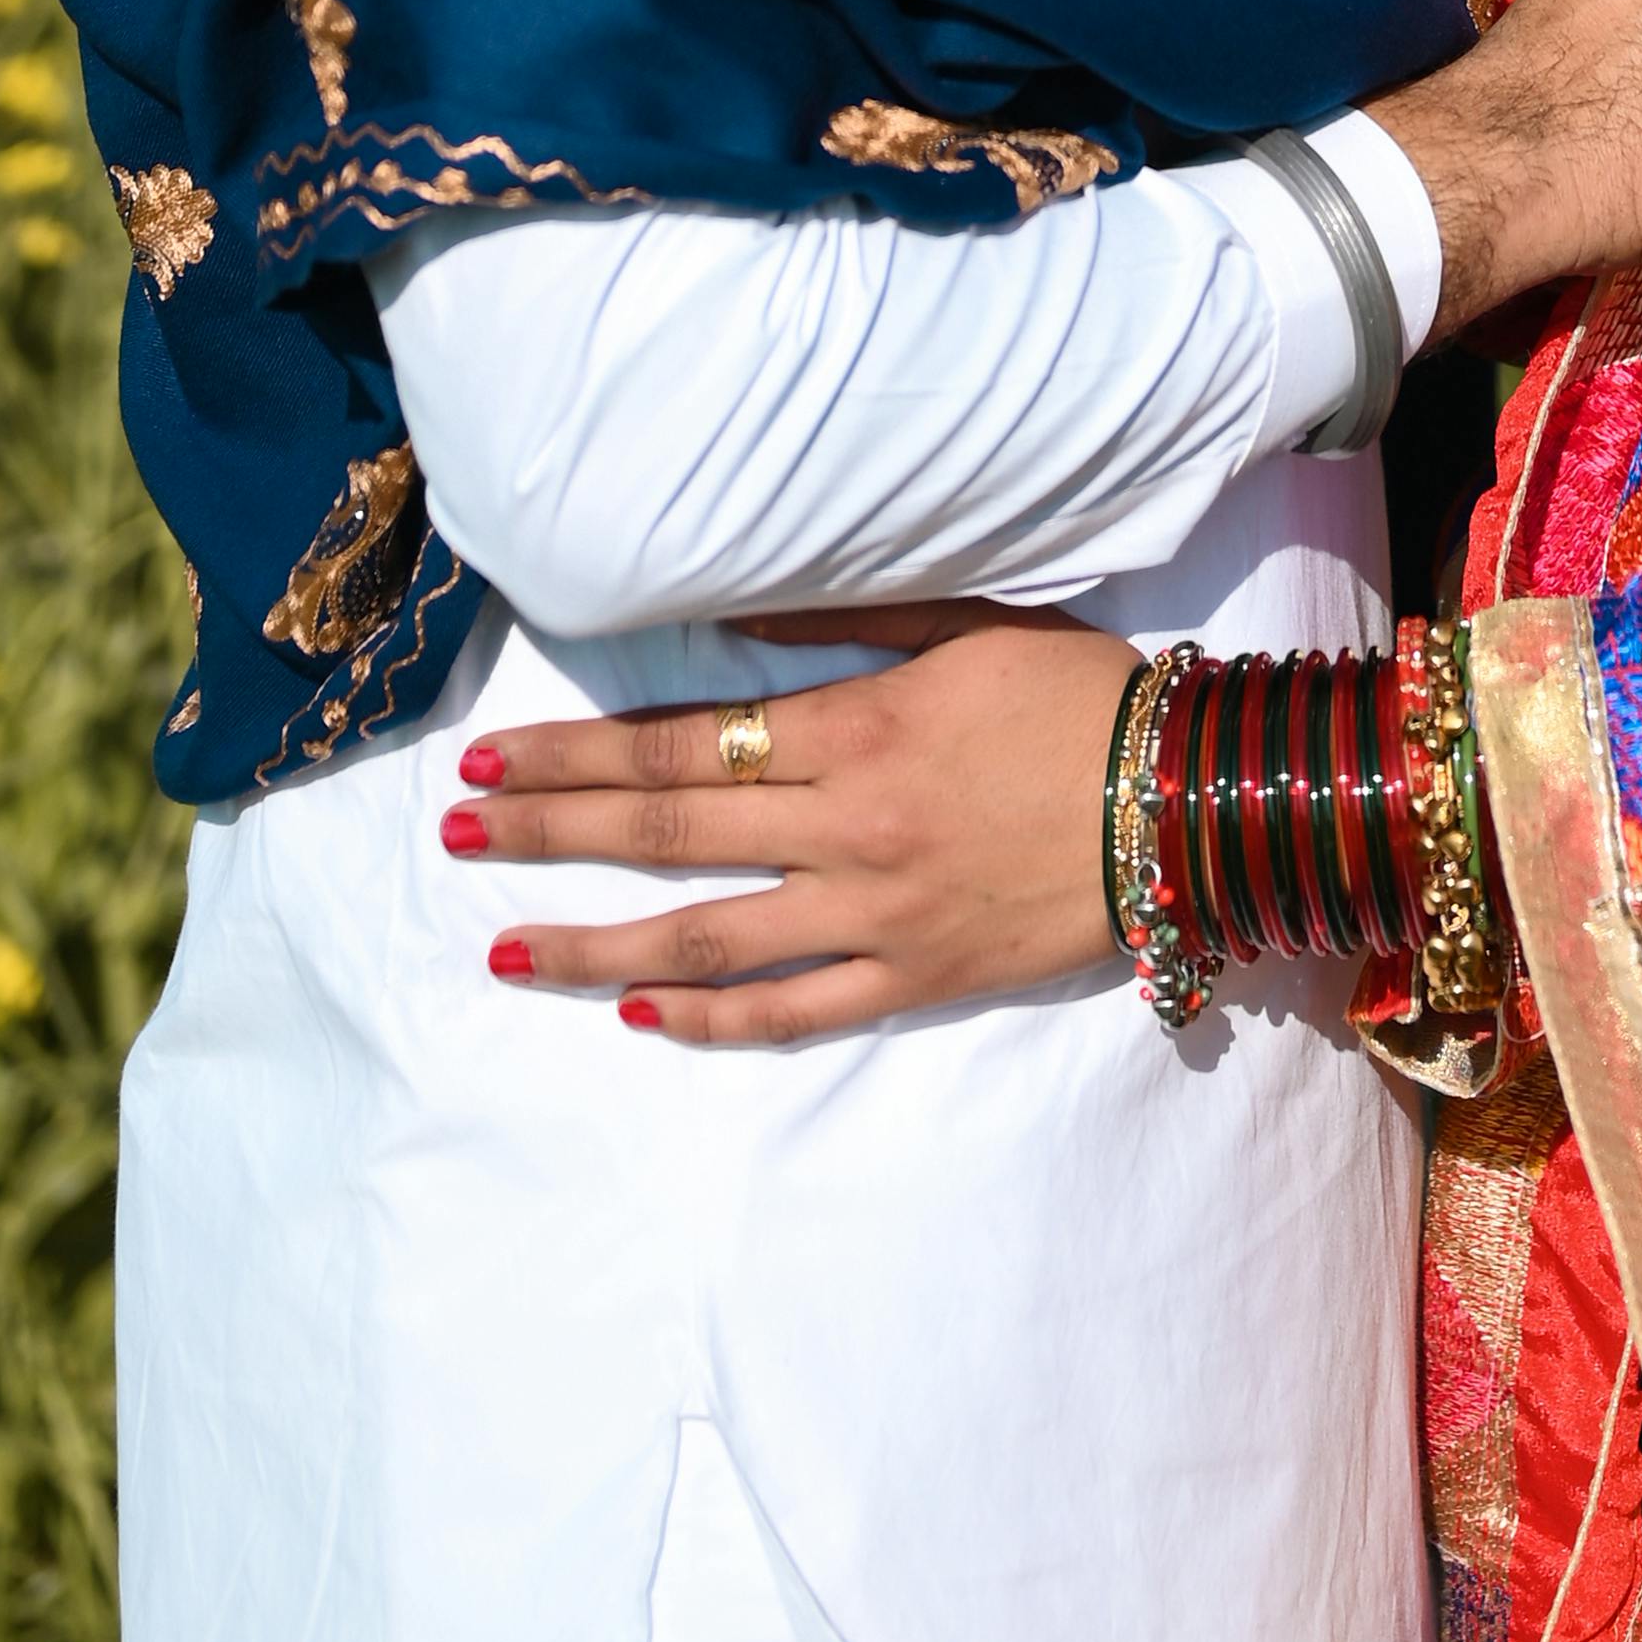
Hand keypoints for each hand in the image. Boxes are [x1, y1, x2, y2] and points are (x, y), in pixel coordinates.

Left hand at [447, 607, 1132, 1043]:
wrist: (1187, 797)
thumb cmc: (1080, 693)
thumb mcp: (966, 623)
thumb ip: (846, 625)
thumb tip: (738, 625)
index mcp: (854, 728)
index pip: (679, 746)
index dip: (574, 756)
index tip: (489, 762)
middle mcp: (846, 825)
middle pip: (667, 834)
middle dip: (549, 834)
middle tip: (455, 840)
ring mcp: (875, 913)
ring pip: (708, 938)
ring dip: (595, 942)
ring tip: (508, 948)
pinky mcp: (915, 977)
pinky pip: (795, 1010)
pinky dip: (713, 1017)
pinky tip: (641, 1012)